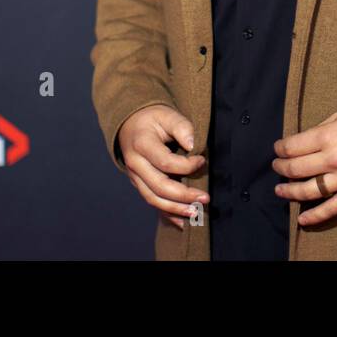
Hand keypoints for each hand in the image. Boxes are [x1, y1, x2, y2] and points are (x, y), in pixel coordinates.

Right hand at [117, 104, 207, 228]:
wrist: (130, 124)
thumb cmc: (152, 119)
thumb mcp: (167, 114)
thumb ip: (182, 127)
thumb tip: (193, 145)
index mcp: (141, 145)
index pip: (165, 162)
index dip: (186, 165)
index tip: (201, 160)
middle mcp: (135, 164)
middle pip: (158, 186)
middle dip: (183, 196)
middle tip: (205, 198)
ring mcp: (135, 177)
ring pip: (153, 199)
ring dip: (175, 209)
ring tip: (195, 213)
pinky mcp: (139, 184)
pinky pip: (152, 202)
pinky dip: (167, 214)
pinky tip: (182, 222)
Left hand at [271, 108, 336, 226]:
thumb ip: (323, 127)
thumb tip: (306, 139)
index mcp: (327, 137)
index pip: (293, 146)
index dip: (281, 148)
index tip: (278, 148)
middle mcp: (332, 160)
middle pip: (296, 168)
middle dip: (281, 167)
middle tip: (277, 165)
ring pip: (308, 190)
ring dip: (290, 191)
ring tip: (280, 190)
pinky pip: (332, 208)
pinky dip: (315, 216)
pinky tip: (302, 219)